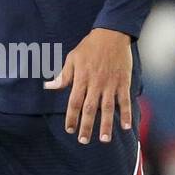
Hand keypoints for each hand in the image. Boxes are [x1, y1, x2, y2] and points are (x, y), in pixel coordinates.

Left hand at [44, 28, 132, 143]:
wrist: (112, 33)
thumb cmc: (90, 46)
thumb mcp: (72, 58)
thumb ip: (63, 75)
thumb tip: (49, 86)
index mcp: (81, 78)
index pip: (74, 102)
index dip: (71, 117)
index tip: (69, 130)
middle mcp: (96, 83)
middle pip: (89, 108)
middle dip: (86, 126)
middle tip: (83, 140)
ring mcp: (111, 84)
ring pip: (107, 108)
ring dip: (106, 124)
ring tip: (104, 139)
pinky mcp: (123, 82)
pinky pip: (124, 100)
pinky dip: (126, 114)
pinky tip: (125, 127)